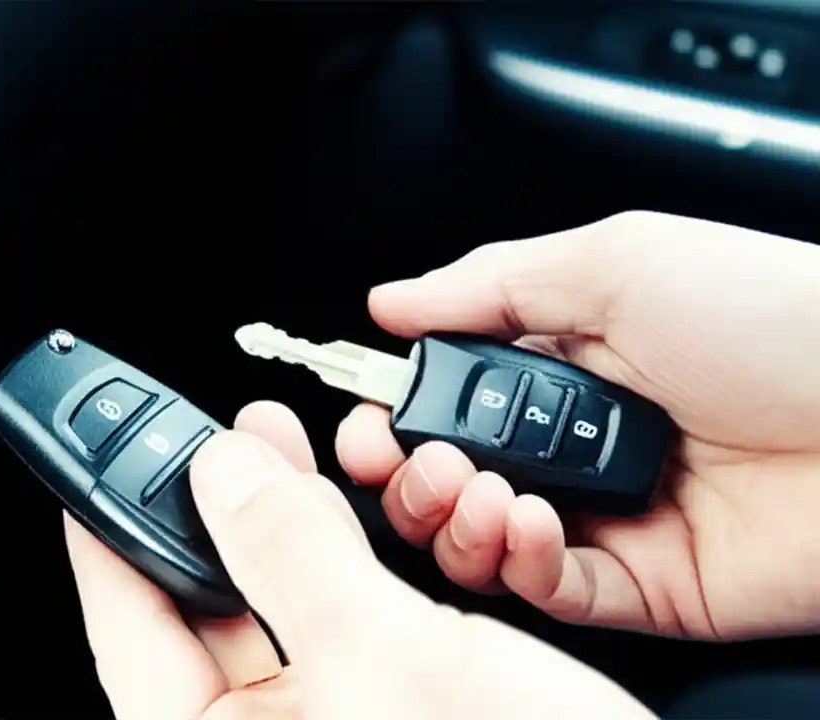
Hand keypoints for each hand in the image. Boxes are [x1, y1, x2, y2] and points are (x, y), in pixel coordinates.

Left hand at [65, 401, 651, 718]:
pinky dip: (338, 555)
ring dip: (277, 520)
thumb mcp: (379, 659)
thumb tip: (222, 474)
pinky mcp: (385, 704)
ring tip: (271, 447)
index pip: (125, 622)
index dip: (105, 528)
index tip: (94, 457)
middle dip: (205, 509)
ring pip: (272, 603)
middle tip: (202, 435)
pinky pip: (337, 616)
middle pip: (196, 604)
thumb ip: (290, 555)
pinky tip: (344, 507)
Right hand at [335, 210, 819, 639]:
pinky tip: (531, 525)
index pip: (445, 400)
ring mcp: (613, 516)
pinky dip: (522, 566)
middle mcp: (579, 442)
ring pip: (489, 544)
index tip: (364, 418)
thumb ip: (491, 284)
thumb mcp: (618, 262)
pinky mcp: (652, 585)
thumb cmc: (779, 316)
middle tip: (419, 459)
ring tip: (479, 487)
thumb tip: (393, 299)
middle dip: (410, 474)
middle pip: (451, 479)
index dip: (392, 414)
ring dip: (456, 520)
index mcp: (564, 362)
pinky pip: (556, 593)